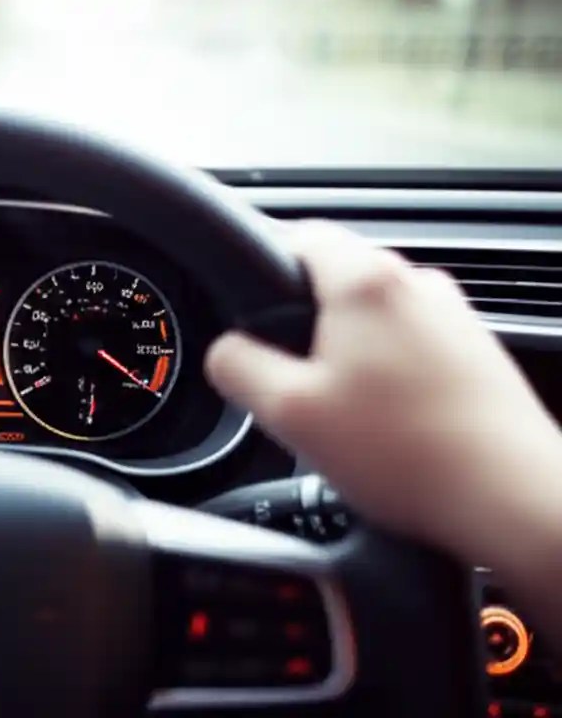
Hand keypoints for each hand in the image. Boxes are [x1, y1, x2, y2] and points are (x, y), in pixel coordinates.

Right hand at [205, 221, 561, 561]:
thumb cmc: (406, 454)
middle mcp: (417, 284)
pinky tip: (384, 429)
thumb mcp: (287, 412)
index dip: (258, 267)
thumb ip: (237, 367)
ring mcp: (454, 318)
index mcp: (365, 281)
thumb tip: (225, 352)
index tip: (245, 312)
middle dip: (302, 325)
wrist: (507, 499)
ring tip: (342, 418)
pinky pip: (408, 349)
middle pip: (334, 280)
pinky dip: (386, 377)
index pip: (295, 235)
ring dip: (346, 356)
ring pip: (372, 320)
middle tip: (289, 386)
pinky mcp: (475, 355)